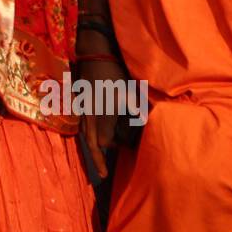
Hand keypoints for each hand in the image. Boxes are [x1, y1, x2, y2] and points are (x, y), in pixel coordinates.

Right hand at [77, 34, 125, 177]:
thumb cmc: (114, 74)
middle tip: (102, 174)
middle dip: (97, 159)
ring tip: (99, 161)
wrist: (94, 57)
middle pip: (91, 143)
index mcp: (103, 116)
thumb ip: (138, 111)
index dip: (107, 153)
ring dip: (93, 149)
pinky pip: (83, 127)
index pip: (103, 142)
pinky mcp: (82, 105)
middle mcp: (91, 117)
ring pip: (86, 136)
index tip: (114, 163)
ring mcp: (84, 111)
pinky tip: (93, 140)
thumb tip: (149, 124)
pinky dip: (88, 137)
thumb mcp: (129, 93)